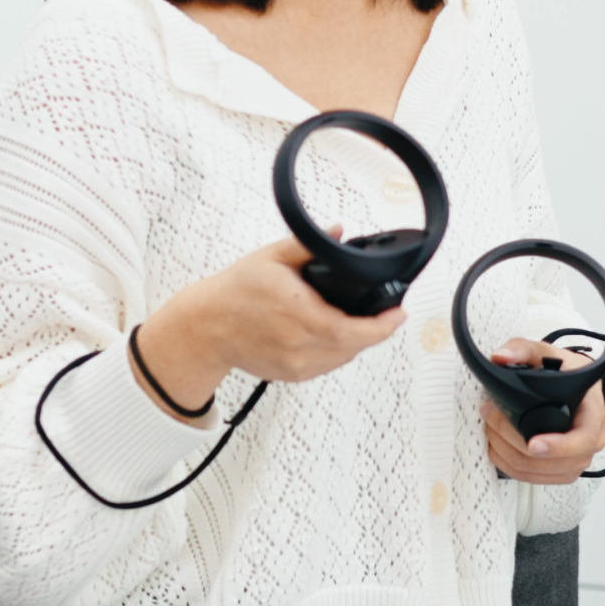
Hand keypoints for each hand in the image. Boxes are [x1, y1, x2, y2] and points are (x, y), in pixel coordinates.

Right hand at [131, 237, 406, 423]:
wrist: (206, 328)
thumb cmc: (234, 293)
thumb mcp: (270, 257)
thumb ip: (307, 244)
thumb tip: (338, 230)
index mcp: (297, 313)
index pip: (351, 329)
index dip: (381, 326)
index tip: (398, 314)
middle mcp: (298, 344)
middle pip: (353, 346)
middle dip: (373, 330)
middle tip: (383, 313)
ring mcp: (295, 364)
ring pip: (343, 358)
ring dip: (355, 341)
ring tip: (356, 320)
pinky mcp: (291, 375)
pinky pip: (326, 366)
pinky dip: (336, 351)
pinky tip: (330, 333)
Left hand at [480, 340, 604, 484]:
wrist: (573, 389)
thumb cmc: (565, 374)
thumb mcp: (550, 354)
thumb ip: (525, 350)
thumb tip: (501, 356)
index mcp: (592, 419)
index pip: (582, 442)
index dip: (557, 447)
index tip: (533, 442)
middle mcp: (586, 446)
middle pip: (549, 461)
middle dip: (512, 439)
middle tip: (490, 414)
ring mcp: (572, 462)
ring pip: (533, 472)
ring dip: (504, 451)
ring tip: (489, 426)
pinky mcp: (556, 472)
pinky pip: (528, 478)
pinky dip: (506, 463)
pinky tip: (495, 444)